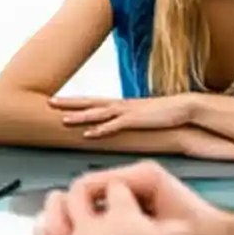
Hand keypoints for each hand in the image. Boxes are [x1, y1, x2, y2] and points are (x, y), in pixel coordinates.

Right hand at [31, 162, 233, 234]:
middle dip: (61, 218)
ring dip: (67, 228)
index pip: (87, 184)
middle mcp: (129, 182)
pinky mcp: (123, 212)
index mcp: (141, 177)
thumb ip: (133, 232)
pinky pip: (91, 218)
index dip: (71, 210)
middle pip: (77, 194)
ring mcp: (124, 197)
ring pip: (80, 207)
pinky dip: (80, 234)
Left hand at [50, 95, 194, 135]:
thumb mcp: (141, 117)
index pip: (92, 100)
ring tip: (62, 120)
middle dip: (68, 103)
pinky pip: (114, 125)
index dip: (74, 100)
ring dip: (80, 116)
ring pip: (98, 112)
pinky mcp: (136, 120)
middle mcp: (120, 105)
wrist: (184, 107)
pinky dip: (100, 129)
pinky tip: (88, 134)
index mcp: (120, 104)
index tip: (57, 100)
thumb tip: (117, 127)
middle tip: (49, 102)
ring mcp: (127, 111)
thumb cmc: (163, 114)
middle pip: (89, 102)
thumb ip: (128, 120)